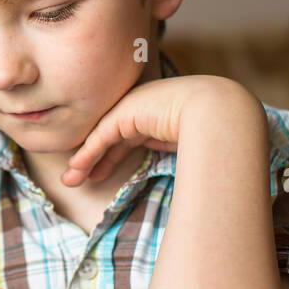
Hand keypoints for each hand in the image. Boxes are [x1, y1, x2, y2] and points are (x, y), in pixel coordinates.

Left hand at [61, 75, 248, 187]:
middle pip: (109, 137)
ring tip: (70, 180)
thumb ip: (166, 154)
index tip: (96, 174)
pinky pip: (101, 137)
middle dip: (92, 159)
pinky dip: (88, 154)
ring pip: (101, 138)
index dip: (108, 156)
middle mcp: (141, 108)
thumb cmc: (212, 131)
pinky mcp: (125, 113)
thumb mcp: (184, 146)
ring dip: (84, 161)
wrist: (218, 111)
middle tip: (76, 179)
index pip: (125, 137)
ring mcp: (132, 108)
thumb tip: (173, 178)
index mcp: (155, 114)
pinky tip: (77, 168)